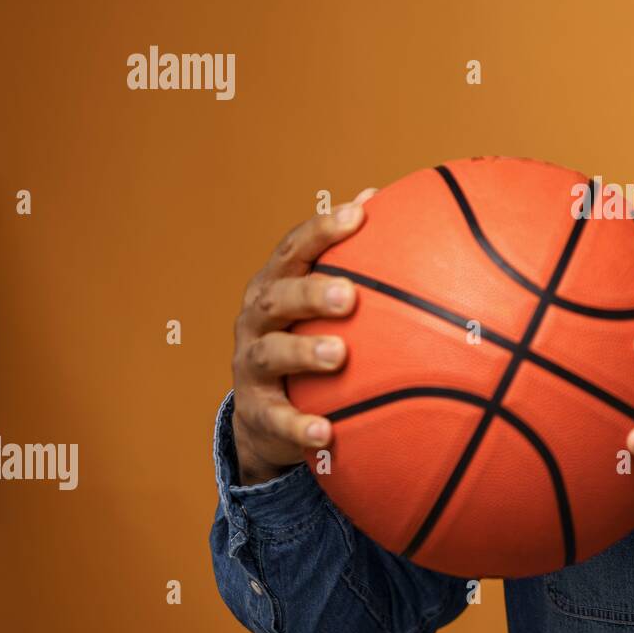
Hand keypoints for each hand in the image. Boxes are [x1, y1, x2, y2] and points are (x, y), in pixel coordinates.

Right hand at [229, 187, 376, 484]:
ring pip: (270, 354)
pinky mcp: (257, 411)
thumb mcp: (322, 301)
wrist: (265, 413)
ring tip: (339, 354)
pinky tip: (328, 434)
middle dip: (311, 292)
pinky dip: (300, 426)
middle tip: (350, 295)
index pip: (294, 249)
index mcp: (277, 284)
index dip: (322, 230)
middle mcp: (256, 320)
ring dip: (304, 352)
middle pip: (277, 298)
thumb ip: (352, 258)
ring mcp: (251, 365)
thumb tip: (382, 198)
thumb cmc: (307, 337)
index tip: (358, 215)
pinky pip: (277, 419)